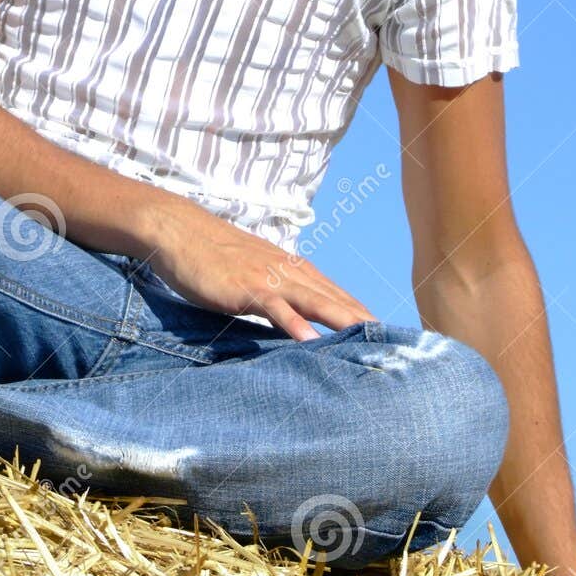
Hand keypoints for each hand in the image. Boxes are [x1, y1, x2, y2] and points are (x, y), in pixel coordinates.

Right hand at [145, 200, 377, 339]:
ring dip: (344, 321)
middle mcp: (289, 271)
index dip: (363, 315)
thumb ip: (277, 295)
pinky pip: (275, 308)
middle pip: (336, 300)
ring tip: (370, 340)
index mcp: (293, 269)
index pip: (338, 296)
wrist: (179, 230)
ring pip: (316, 301)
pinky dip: (294, 324)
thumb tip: (294, 323)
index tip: (389, 337)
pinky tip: (311, 342)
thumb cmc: (213, 256)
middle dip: (366, 322)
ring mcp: (268, 277)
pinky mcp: (245, 287)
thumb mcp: (253, 275)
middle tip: (395, 345)